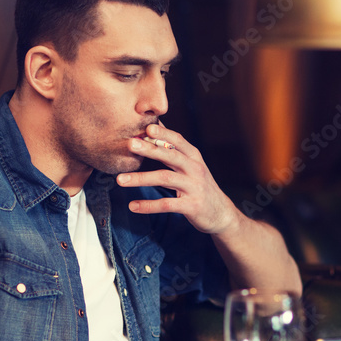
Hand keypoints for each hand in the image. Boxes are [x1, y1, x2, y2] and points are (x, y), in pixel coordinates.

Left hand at [116, 124, 239, 234]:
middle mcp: (195, 169)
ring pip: (165, 179)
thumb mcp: (191, 166)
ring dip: (141, 178)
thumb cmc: (199, 186)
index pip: (178, 140)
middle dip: (149, 149)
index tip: (145, 127)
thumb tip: (153, 128)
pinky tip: (133, 206)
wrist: (220, 214)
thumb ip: (173, 150)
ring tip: (120, 180)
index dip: (163, 133)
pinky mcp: (191, 206)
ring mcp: (194, 188)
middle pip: (170, 156)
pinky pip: (167, 204)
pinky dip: (148, 205)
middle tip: (130, 144)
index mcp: (193, 157)